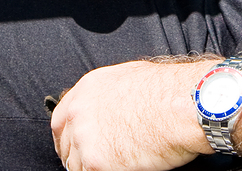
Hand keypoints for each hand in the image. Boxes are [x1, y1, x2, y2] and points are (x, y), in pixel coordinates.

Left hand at [51, 60, 211, 170]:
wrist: (181, 105)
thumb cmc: (168, 91)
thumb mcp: (130, 79)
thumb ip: (109, 96)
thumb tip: (111, 110)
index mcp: (87, 90)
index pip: (60, 120)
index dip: (66, 137)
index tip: (72, 147)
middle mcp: (79, 113)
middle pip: (66, 146)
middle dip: (77, 156)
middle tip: (94, 162)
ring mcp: (85, 139)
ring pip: (77, 166)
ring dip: (91, 168)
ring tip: (115, 165)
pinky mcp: (96, 162)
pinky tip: (123, 169)